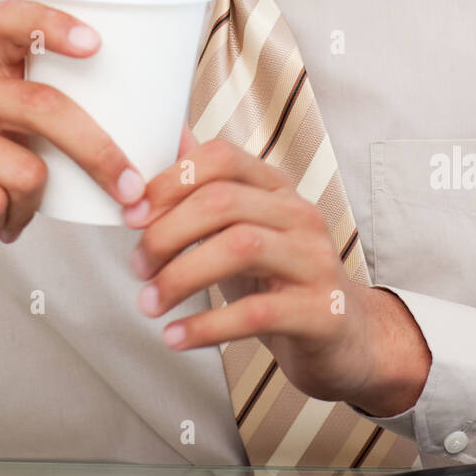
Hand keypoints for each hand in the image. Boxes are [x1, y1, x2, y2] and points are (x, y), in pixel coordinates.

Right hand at [0, 0, 145, 295]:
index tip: (98, 44)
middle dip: (100, 152)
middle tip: (131, 191)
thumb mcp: (15, 137)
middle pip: (44, 106)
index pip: (9, 18)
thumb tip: (182, 138)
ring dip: (35, 207)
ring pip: (24, 171)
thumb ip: (72, 124)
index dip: (54, 21)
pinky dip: (2, 226)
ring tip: (18, 213)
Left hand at [124, 126, 430, 414]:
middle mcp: (300, 214)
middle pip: (222, 202)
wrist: (344, 340)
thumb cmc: (278, 280)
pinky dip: (206, 326)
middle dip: (166, 233)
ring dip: (181, 277)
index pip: (221, 157)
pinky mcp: (321, 312)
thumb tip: (168, 135)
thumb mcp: (240, 229)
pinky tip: (176, 337)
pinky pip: (256, 313)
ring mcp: (315, 261)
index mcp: (276, 187)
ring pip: (239, 248)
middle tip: (137, 267)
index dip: (169, 181)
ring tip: (149, 303)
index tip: (130, 215)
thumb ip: (205, 189)